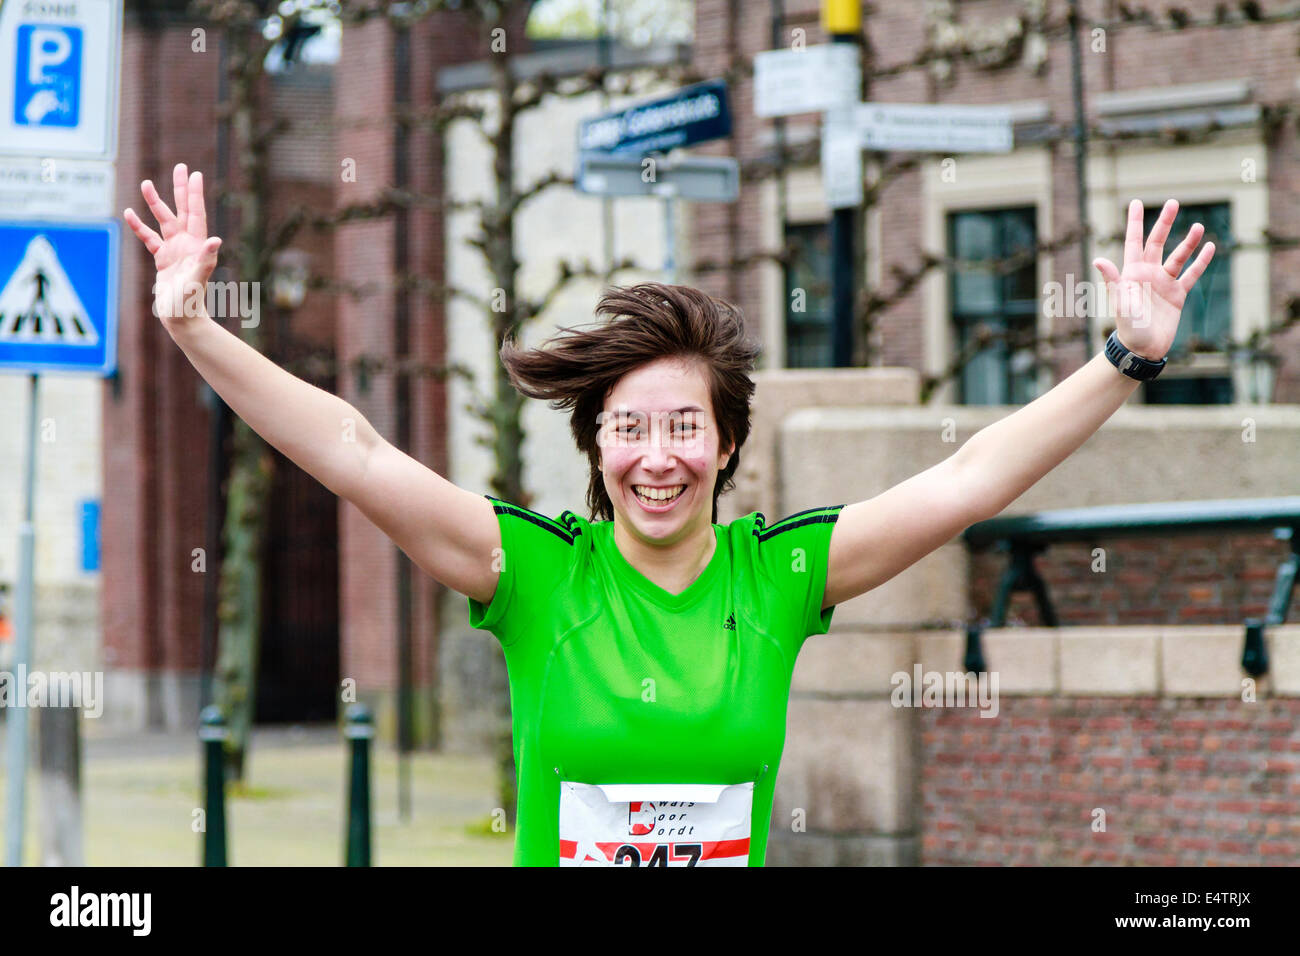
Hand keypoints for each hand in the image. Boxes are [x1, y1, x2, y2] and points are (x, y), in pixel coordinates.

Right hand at [123, 163, 221, 328]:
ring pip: (164, 221)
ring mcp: (175, 251)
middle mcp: (187, 245)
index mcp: (196, 246)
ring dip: (156, 203)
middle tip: (180, 167)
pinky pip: (149, 239)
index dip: (194, 195)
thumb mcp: (197, 280)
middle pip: (183, 211)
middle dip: (181, 190)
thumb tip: (215, 241)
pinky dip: (140, 227)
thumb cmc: (191, 303)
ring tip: (146, 184)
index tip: (193, 174)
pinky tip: (129, 213)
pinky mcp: (163, 260)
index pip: (196, 214)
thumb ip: (205, 261)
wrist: (183, 320)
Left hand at [1091, 199, 1214, 360]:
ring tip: (1199, 226)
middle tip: (1173, 202)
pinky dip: (1200, 262)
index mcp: (1131, 273)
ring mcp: (1163, 283)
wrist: (1142, 348)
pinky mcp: (1177, 294)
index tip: (1136, 202)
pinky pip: (1191, 275)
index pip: (1134, 241)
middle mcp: (1148, 274)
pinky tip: (1210, 248)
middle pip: (1157, 243)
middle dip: (1164, 223)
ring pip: (1178, 256)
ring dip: (1188, 242)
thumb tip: (1098, 259)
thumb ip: (1113, 279)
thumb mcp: (1120, 301)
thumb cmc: (1127, 326)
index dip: (1135, 222)